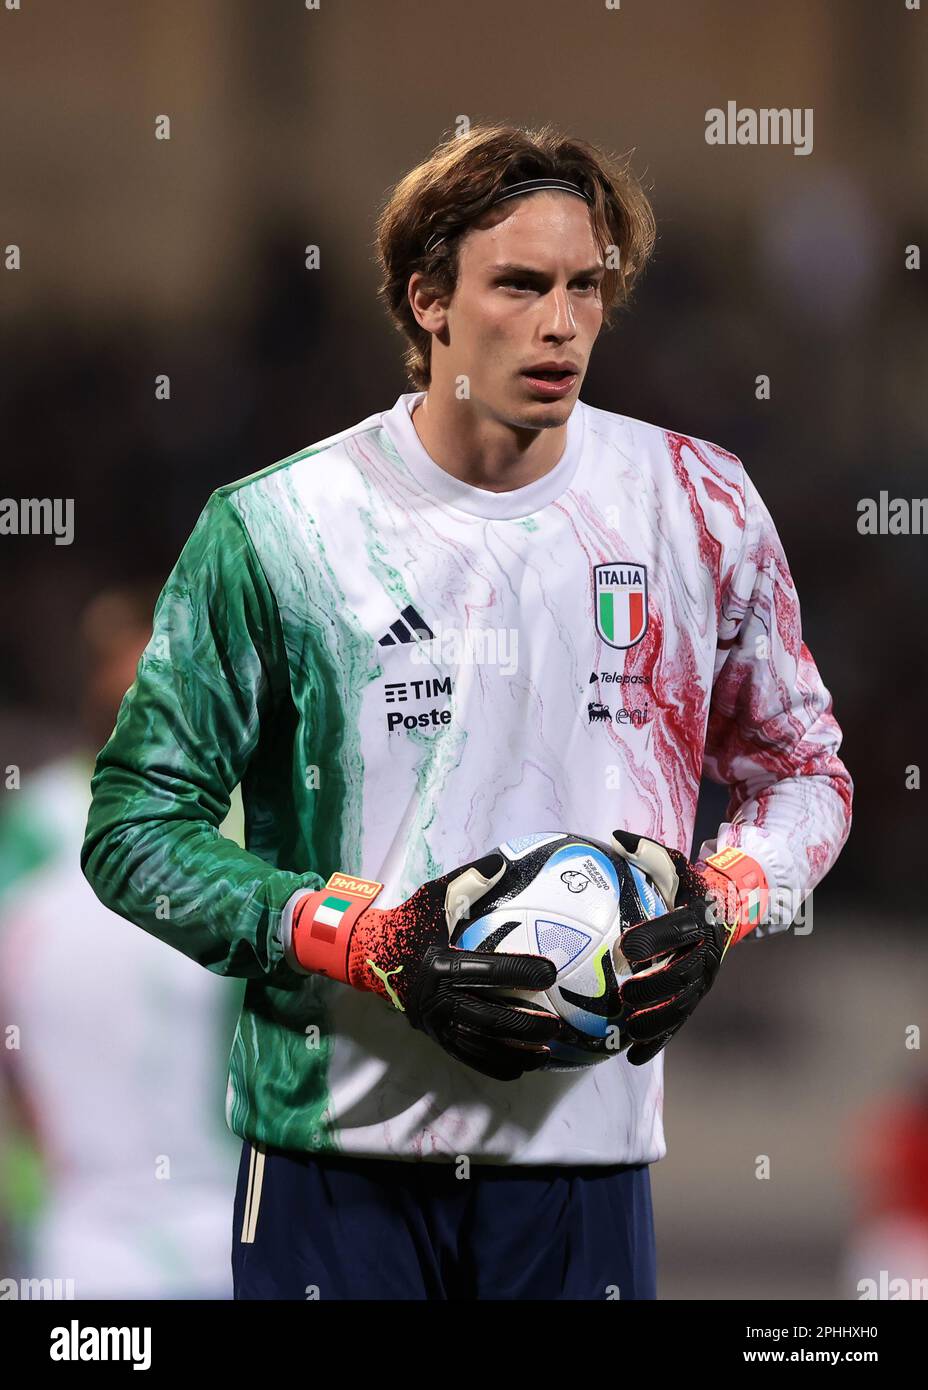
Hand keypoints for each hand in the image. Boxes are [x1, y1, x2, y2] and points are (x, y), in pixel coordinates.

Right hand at [289, 852, 560, 1081]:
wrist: (369, 956)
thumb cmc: (409, 922)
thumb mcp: (434, 896)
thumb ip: (469, 881)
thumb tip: (503, 860)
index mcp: (439, 964)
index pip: (486, 972)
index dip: (519, 972)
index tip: (550, 971)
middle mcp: (436, 998)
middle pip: (487, 1017)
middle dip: (525, 1023)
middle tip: (556, 1024)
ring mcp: (434, 1022)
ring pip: (480, 1042)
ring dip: (515, 1050)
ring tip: (548, 1052)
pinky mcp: (434, 1036)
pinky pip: (467, 1056)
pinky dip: (495, 1065)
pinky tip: (522, 1068)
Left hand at [609, 830, 747, 1064]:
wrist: (730, 908)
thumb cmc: (690, 884)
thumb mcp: (673, 863)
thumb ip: (646, 851)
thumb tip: (615, 837)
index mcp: (699, 919)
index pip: (677, 929)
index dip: (654, 938)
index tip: (625, 947)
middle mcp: (706, 953)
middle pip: (683, 975)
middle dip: (655, 988)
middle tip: (624, 995)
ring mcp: (703, 979)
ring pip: (682, 1006)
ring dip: (656, 1021)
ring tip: (629, 1030)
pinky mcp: (696, 996)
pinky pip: (678, 1022)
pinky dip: (658, 1041)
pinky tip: (633, 1056)